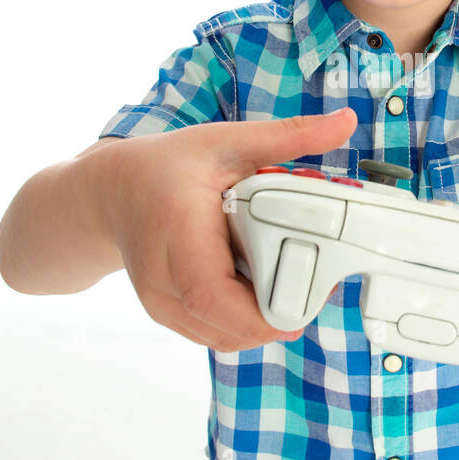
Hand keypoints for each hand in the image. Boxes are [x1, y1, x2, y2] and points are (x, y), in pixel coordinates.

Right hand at [100, 108, 357, 352]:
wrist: (112, 193)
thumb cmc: (168, 166)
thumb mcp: (227, 141)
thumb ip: (289, 135)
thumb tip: (346, 121)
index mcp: (176, 229)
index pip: (212, 293)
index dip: (261, 311)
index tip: (307, 295)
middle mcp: (160, 275)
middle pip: (225, 325)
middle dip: (277, 317)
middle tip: (313, 287)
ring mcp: (159, 302)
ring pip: (222, 338)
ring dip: (262, 323)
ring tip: (287, 285)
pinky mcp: (166, 314)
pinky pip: (214, 335)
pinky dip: (243, 322)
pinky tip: (259, 291)